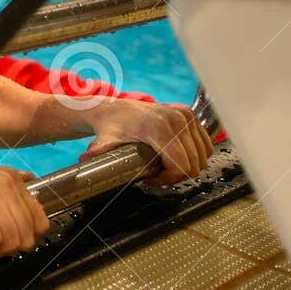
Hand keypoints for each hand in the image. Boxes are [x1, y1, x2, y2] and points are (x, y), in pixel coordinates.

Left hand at [81, 99, 214, 185]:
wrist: (114, 109)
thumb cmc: (111, 127)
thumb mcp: (105, 141)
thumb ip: (99, 151)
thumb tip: (85, 160)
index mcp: (160, 127)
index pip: (181, 165)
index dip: (169, 179)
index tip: (151, 180)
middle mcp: (177, 119)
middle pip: (193, 164)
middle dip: (176, 175)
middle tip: (157, 176)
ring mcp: (186, 116)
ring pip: (202, 156)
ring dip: (186, 166)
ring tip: (165, 167)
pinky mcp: (190, 115)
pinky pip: (205, 145)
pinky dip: (195, 155)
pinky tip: (176, 157)